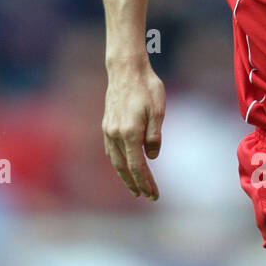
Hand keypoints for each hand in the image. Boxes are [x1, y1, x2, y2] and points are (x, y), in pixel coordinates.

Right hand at [102, 63, 165, 199]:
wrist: (126, 69)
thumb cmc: (147, 87)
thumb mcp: (159, 111)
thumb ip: (154, 136)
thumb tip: (151, 157)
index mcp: (130, 132)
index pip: (137, 166)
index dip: (146, 182)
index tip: (154, 194)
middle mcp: (115, 134)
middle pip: (124, 168)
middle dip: (136, 184)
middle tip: (147, 196)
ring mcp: (108, 130)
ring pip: (115, 161)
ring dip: (125, 177)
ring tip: (136, 188)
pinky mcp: (106, 125)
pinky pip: (110, 151)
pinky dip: (117, 163)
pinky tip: (124, 167)